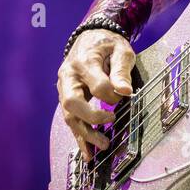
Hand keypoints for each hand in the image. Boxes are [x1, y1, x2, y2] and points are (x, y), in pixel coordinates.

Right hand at [56, 28, 135, 158]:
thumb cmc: (107, 43)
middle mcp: (68, 76)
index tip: (124, 96)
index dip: (113, 95)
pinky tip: (88, 152)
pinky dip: (79, 136)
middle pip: (72, 103)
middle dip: (91, 117)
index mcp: (83, 62)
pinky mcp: (66, 97)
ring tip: (103, 146)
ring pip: (70, 115)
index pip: (97, 86)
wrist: (90, 36)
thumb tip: (125, 92)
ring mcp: (64, 88)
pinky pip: (70, 119)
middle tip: (111, 123)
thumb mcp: (120, 50)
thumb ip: (121, 70)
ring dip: (85, 133)